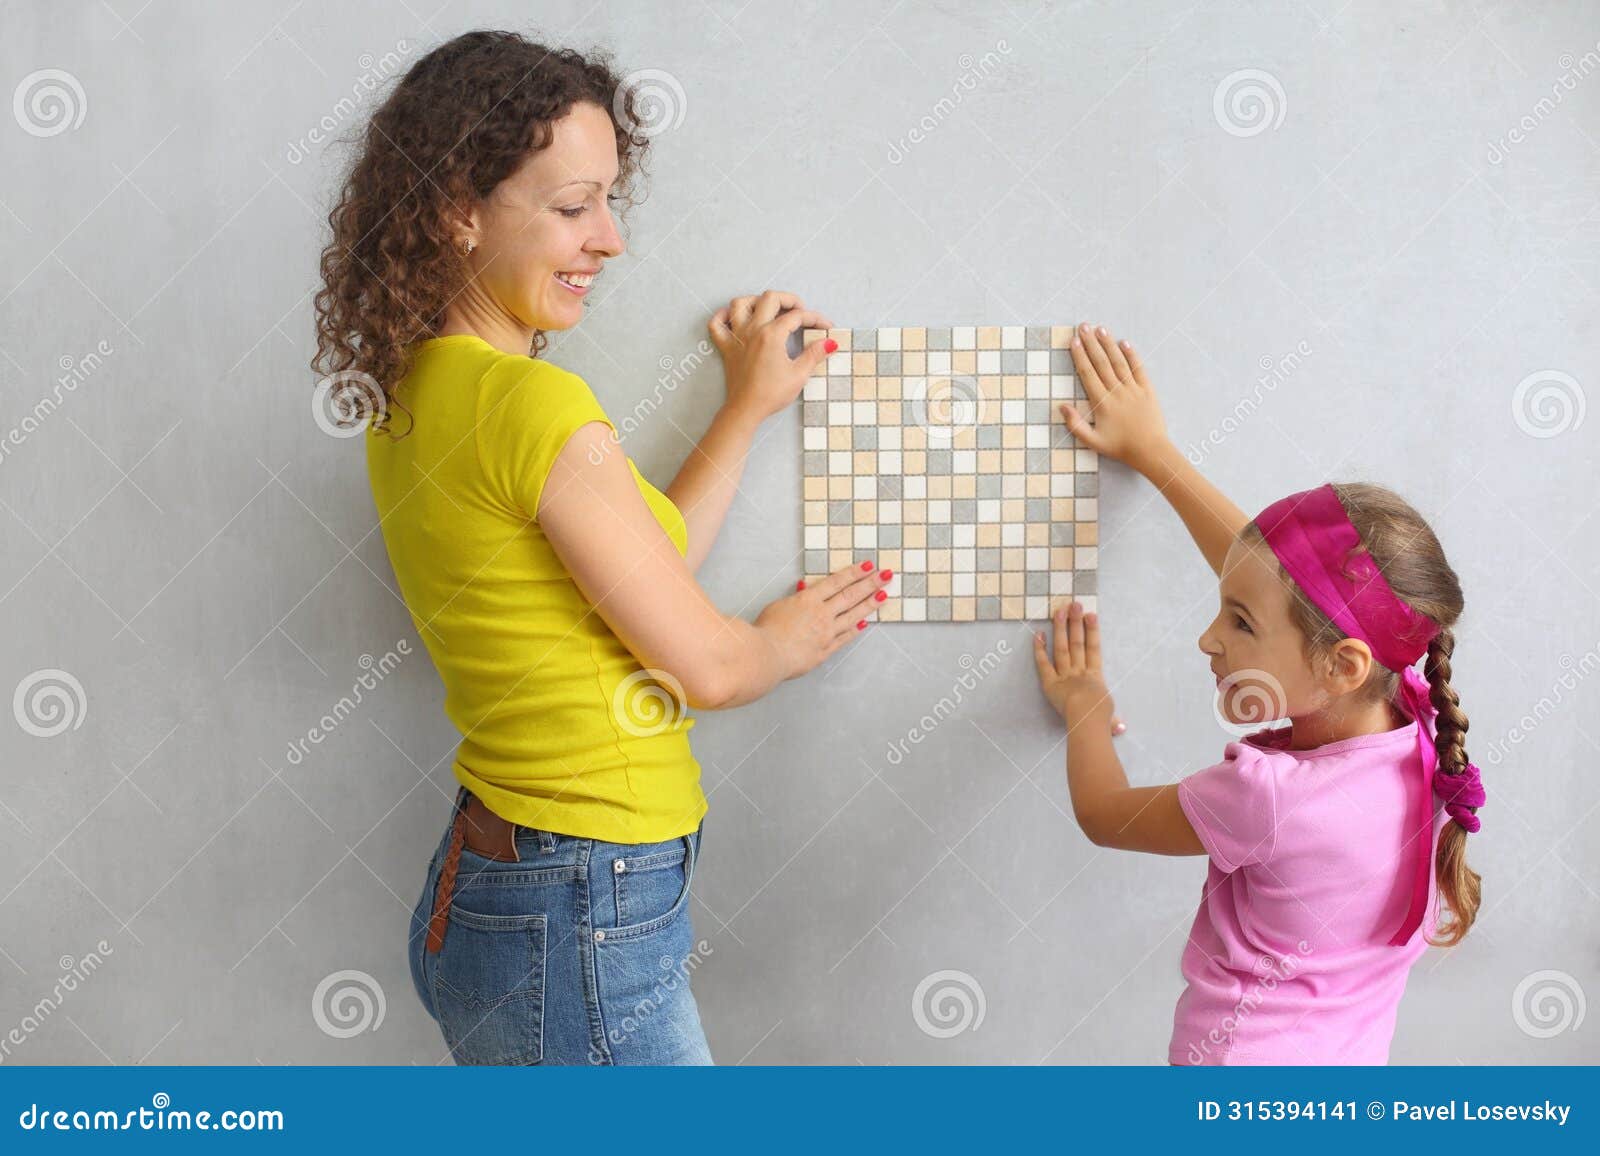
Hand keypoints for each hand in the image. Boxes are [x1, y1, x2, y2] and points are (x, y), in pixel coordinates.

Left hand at [708, 291, 834, 424]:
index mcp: (772, 335)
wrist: (746, 410)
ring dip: (756, 301)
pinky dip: (723, 316)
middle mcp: (753, 330)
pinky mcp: (727, 348)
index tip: (824, 326)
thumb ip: (814, 354)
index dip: (814, 318)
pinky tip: (735, 317)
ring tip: (769, 309)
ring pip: (741, 304)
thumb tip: (829, 343)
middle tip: (800, 311)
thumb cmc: (770, 394)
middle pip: (770, 298)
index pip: (797, 316)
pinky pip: (716, 324)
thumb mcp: (799, 375)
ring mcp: (737, 337)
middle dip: (789, 299)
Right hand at [754, 560, 892, 678]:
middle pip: (850, 596)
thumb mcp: (778, 605)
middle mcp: (822, 614)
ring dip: (870, 605)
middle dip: (870, 584)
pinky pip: (845, 637)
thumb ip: (795, 598)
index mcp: (808, 599)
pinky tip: (866, 623)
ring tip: (884, 596)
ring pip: (853, 616)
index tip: (868, 565)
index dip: (854, 572)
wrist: (767, 655)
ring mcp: (827, 633)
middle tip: (886, 576)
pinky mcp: (826, 650)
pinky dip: (856, 629)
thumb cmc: (767, 630)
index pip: (836, 582)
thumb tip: (805, 588)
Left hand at [1034, 601, 1115, 726]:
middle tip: (1074, 604)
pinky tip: (1038, 634)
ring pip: (1062, 647)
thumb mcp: (1109, 720)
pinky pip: (1043, 663)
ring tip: (1059, 610)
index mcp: (1095, 678)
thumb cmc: (1100, 719)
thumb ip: (1113, 722)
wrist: (1087, 718)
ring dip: (1060, 628)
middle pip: (1077, 643)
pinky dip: (1039, 649)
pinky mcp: (1050, 682)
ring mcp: (1064, 675)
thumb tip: (1121, 729)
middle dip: (1076, 623)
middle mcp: (1079, 672)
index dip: (1092, 631)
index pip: (1094, 649)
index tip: (1091, 615)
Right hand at [1058, 323, 1171, 474]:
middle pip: (1101, 362)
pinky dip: (1132, 355)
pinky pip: (1138, 368)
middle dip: (1091, 343)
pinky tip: (1125, 343)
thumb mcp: (1092, 441)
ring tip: (1100, 329)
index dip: (1079, 356)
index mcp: (1102, 402)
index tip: (1073, 341)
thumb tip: (1062, 406)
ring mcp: (1133, 389)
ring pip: (1119, 361)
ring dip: (1109, 344)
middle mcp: (1117, 391)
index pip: (1088, 373)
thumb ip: (1075, 424)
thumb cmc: (1120, 447)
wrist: (1150, 451)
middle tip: (1083, 326)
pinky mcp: (1147, 390)